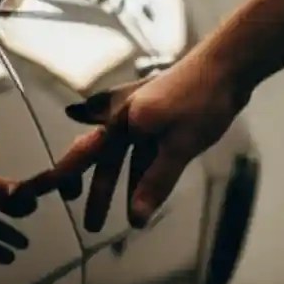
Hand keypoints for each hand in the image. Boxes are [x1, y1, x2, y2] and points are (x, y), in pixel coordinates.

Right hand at [19, 53, 247, 231]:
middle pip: (103, 160)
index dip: (66, 176)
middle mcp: (126, 119)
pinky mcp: (162, 120)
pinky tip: (147, 189)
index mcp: (122, 122)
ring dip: (127, 187)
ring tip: (129, 215)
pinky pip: (146, 152)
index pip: (86, 156)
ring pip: (128, 159)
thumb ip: (156, 182)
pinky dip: (145, 173)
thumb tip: (137, 217)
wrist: (227, 65)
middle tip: (90, 218)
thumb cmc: (200, 98)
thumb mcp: (179, 146)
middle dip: (96, 190)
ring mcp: (144, 119)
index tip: (57, 196)